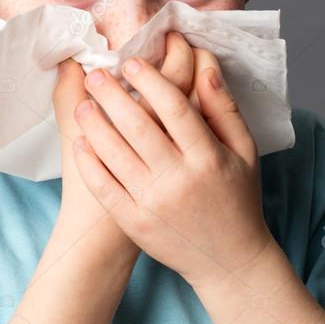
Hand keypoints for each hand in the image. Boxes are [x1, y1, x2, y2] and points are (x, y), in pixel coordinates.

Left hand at [71, 48, 272, 288]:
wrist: (228, 261)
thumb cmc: (238, 198)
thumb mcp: (244, 151)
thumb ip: (224, 108)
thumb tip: (205, 67)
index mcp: (208, 157)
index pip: (174, 108)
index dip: (151, 81)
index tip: (132, 62)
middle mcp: (180, 179)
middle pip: (139, 127)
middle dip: (113, 96)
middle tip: (96, 74)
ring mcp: (154, 203)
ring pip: (115, 154)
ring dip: (95, 125)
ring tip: (83, 103)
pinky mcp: (135, 222)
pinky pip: (105, 187)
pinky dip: (89, 163)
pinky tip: (80, 142)